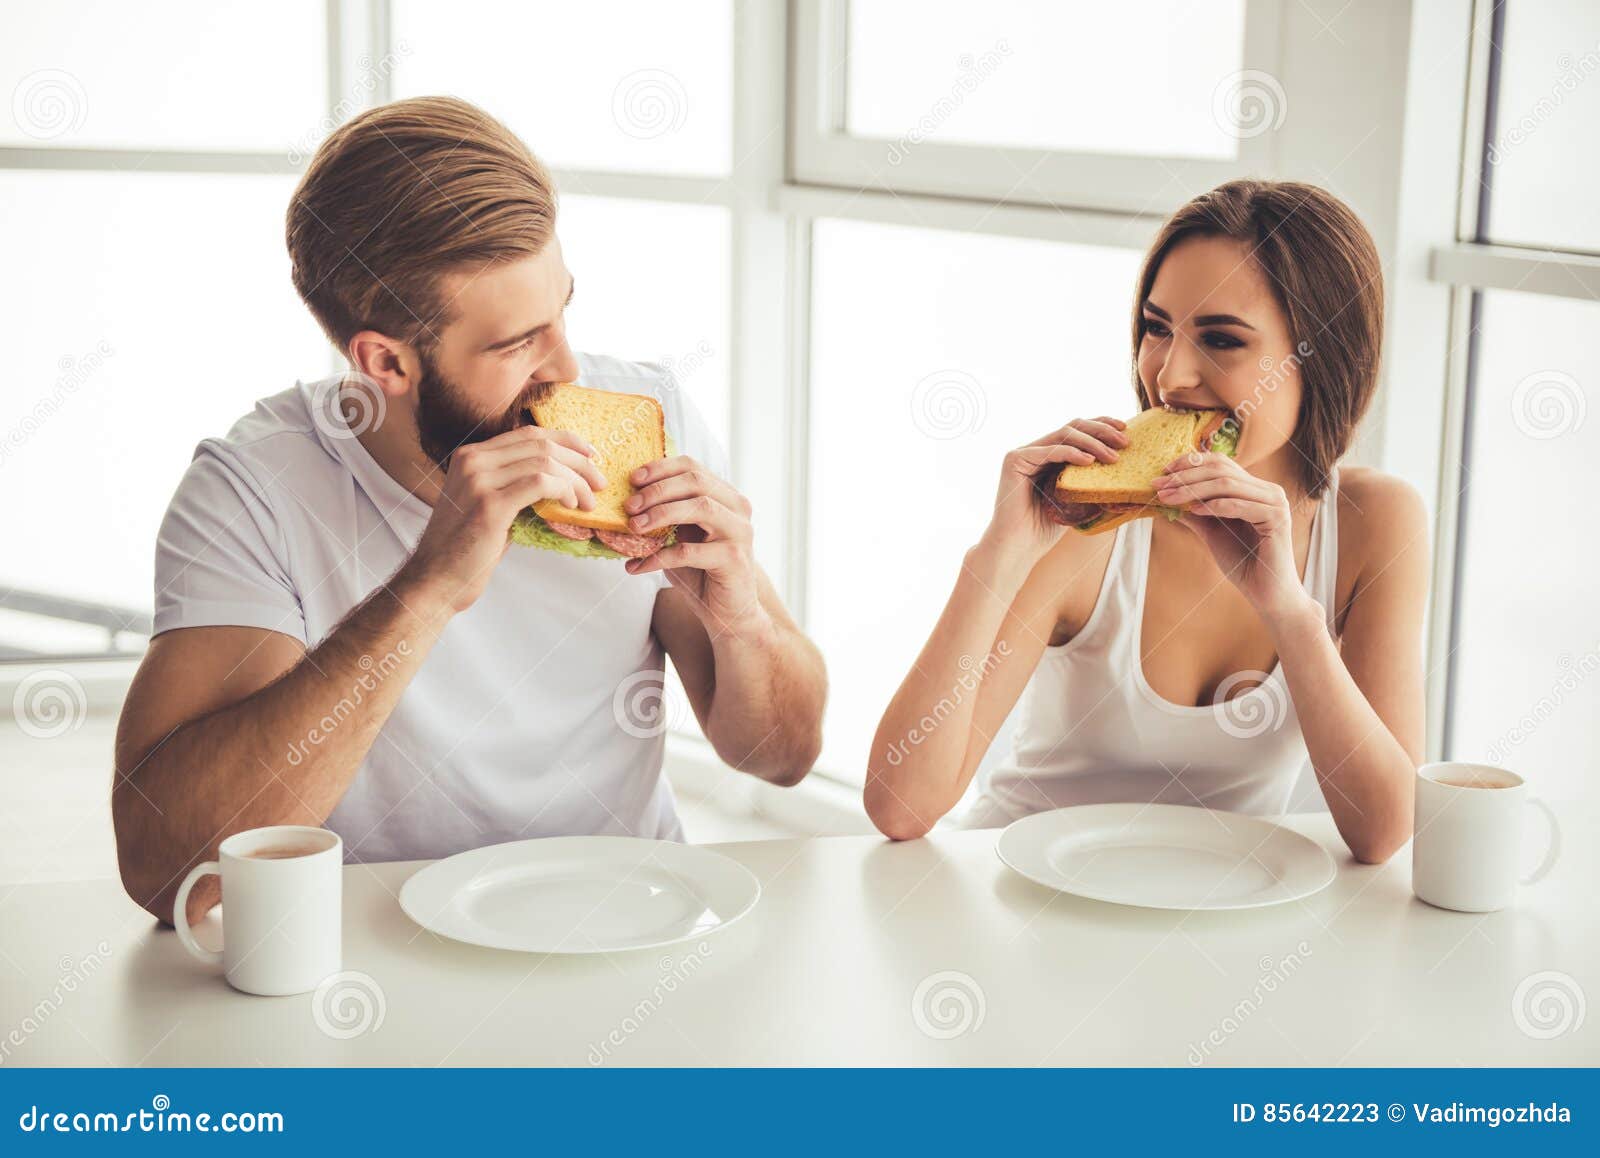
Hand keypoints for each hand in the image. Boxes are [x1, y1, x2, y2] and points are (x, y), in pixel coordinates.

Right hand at [406, 426, 607, 611]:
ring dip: (576, 481)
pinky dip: (564, 491)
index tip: (590, 456)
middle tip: (599, 482)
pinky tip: (571, 506)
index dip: (566, 441)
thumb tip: (560, 479)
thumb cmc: (466, 548)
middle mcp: (472, 461)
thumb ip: (514, 485)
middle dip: (578, 461)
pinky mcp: (489, 504)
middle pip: (541, 444)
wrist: (436, 579)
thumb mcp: (488, 505)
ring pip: (545, 462)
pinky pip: (540, 483)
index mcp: (471, 456)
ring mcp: (478, 480)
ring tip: (587, 502)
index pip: (528, 435)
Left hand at [622, 457, 766, 636]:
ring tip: (634, 526)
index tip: (632, 479)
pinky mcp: (734, 558)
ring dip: (660, 514)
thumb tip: (624, 504)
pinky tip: (638, 566)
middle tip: (629, 505)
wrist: (729, 612)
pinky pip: (690, 551)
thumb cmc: (702, 572)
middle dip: (656, 490)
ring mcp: (740, 532)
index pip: (692, 467)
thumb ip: (664, 518)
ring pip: (699, 507)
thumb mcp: (681, 538)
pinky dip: (659, 556)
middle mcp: (738, 508)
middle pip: (695, 482)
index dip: (660, 469)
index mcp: (725, 496)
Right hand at [980, 417, 1128, 562]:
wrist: (1018, 548)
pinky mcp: (1014, 460)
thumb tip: (1125, 470)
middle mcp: (1036, 450)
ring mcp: (1024, 453)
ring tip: (1113, 457)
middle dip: (1102, 430)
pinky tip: (1089, 461)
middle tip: (1125, 442)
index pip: (1078, 432)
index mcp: (1049, 456)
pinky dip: (1072, 453)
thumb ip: (1091, 481)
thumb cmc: (1045, 529)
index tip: (1126, 431)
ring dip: (1093, 442)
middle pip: (1073, 427)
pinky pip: (1049, 451)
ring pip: (1064, 434)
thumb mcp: (1077, 500)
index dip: (1102, 426)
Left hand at [1154, 452, 1309, 621]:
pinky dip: (1215, 506)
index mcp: (1254, 488)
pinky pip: (1241, 505)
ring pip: (1228, 484)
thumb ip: (1194, 513)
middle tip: (1159, 485)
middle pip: (1221, 470)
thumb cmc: (1242, 562)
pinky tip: (1193, 509)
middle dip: (1186, 476)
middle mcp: (1268, 490)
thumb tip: (1165, 497)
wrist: (1266, 592)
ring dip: (1193, 489)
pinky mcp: (1277, 518)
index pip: (1220, 463)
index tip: (1163, 472)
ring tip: (1169, 497)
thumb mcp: (1211, 532)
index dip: (1190, 463)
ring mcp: (1275, 502)